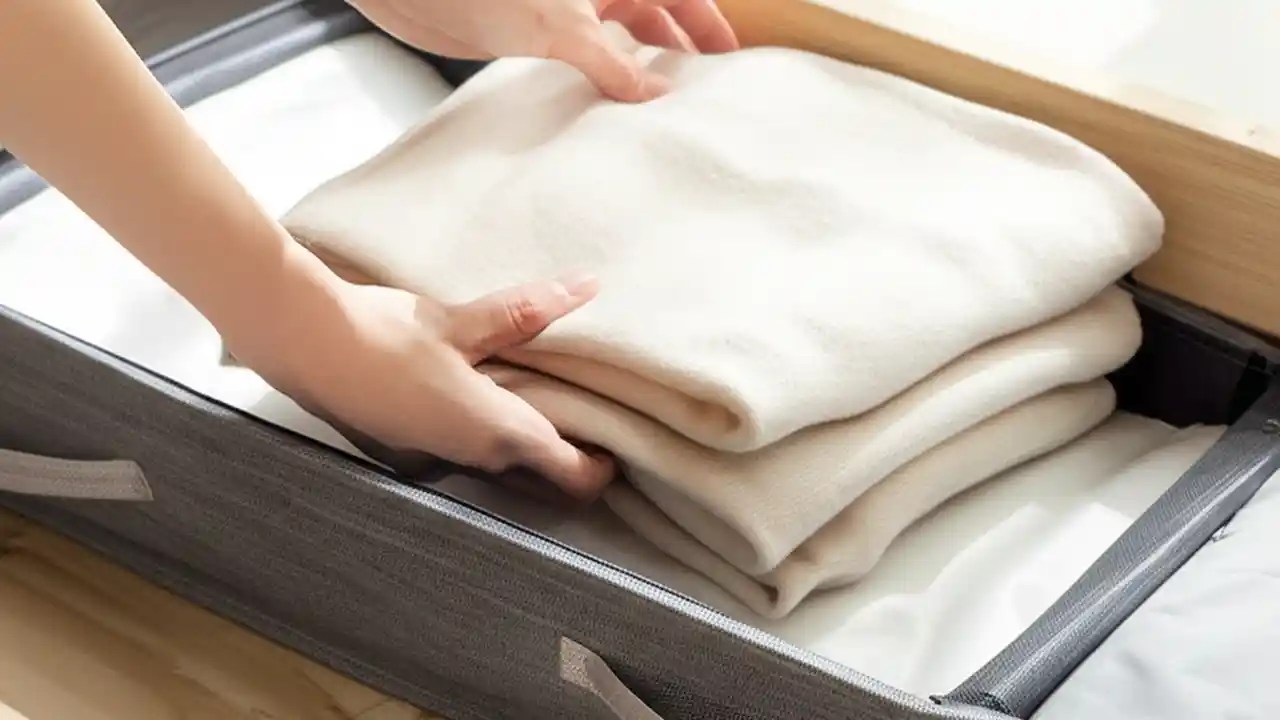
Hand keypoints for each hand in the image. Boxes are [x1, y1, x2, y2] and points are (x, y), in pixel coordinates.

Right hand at [230, 263, 615, 501]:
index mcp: (497, 433)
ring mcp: (432, 460)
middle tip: (583, 409)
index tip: (617, 442)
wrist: (300, 342)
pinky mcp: (404, 449)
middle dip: (564, 451)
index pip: (571, 475)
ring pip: (498, 463)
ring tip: (536, 392)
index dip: (602, 467)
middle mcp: (469, 459)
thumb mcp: (461, 321)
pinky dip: (482, 432)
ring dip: (522, 440)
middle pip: (537, 474)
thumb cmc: (384, 333)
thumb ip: (525, 312)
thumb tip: (585, 287)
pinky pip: (462, 451)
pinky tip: (476, 391)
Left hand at [349, 0, 739, 101]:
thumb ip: (613, 64)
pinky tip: (608, 115)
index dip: (708, 27)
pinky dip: (599, 85)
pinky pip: (582, 62)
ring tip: (662, 117)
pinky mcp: (535, 36)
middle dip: (678, 55)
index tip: (732, 64)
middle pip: (653, 20)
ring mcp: (566, 13)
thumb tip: (656, 98)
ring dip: (637, 74)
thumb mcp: (563, 27)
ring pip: (618, 44)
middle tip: (701, 100)